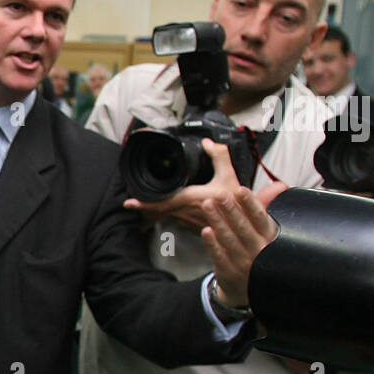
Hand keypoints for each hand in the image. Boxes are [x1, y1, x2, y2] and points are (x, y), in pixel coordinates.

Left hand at [125, 140, 277, 231]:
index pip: (160, 202)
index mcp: (190, 199)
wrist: (244, 229)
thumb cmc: (235, 206)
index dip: (143, 204)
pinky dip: (167, 214)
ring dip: (154, 210)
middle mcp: (185, 213)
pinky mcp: (191, 227)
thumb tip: (209, 143)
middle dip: (143, 205)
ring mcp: (187, 222)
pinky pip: (174, 220)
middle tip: (131, 201)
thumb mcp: (230, 176)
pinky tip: (167, 209)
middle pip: (157, 210)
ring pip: (164, 216)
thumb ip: (220, 156)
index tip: (128, 203)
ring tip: (144, 203)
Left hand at [200, 185, 280, 308]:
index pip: (260, 218)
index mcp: (270, 238)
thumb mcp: (266, 232)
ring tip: (207, 205)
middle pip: (243, 227)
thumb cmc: (258, 253)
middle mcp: (259, 251)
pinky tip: (206, 231)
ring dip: (217, 221)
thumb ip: (265, 209)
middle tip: (219, 194)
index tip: (240, 190)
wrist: (250, 291)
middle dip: (231, 209)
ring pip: (229, 239)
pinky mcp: (229, 272)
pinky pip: (219, 256)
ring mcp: (244, 263)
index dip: (250, 204)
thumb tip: (279, 186)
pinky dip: (212, 244)